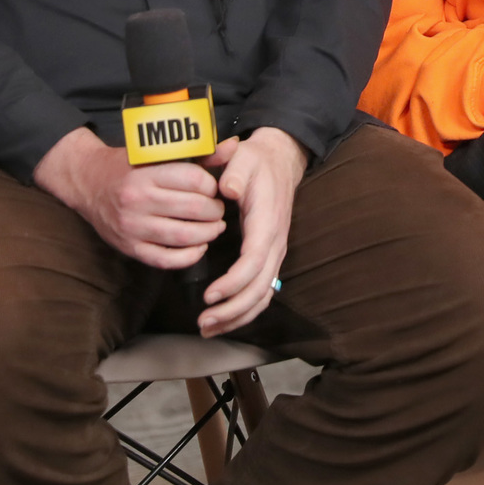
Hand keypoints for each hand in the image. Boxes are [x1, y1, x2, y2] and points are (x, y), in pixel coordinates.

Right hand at [34, 127, 224, 267]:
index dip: (213, 186)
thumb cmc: (129, 166)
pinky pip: (166, 260)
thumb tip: (233, 147)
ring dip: (208, 234)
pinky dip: (188, 257)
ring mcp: (132, 227)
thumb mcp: (158, 153)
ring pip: (183, 237)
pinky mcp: (129, 248)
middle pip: (194, 210)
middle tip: (218, 209)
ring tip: (214, 227)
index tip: (214, 188)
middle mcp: (137, 200)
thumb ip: (198, 153)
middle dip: (215, 211)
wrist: (87, 182)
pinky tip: (198, 246)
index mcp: (147, 173)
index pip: (195, 181)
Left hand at [198, 128, 306, 336]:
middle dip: (233, 309)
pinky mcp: (270, 258)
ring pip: (263, 295)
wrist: (280, 161)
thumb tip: (227, 190)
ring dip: (238, 316)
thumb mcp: (244, 157)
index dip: (233, 282)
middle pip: (260, 287)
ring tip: (208, 327)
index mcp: (267, 221)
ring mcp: (275, 252)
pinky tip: (223, 319)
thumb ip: (235, 172)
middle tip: (203, 321)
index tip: (209, 295)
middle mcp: (275, 242)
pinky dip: (244, 310)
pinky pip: (262, 292)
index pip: (254, 260)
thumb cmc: (257, 162)